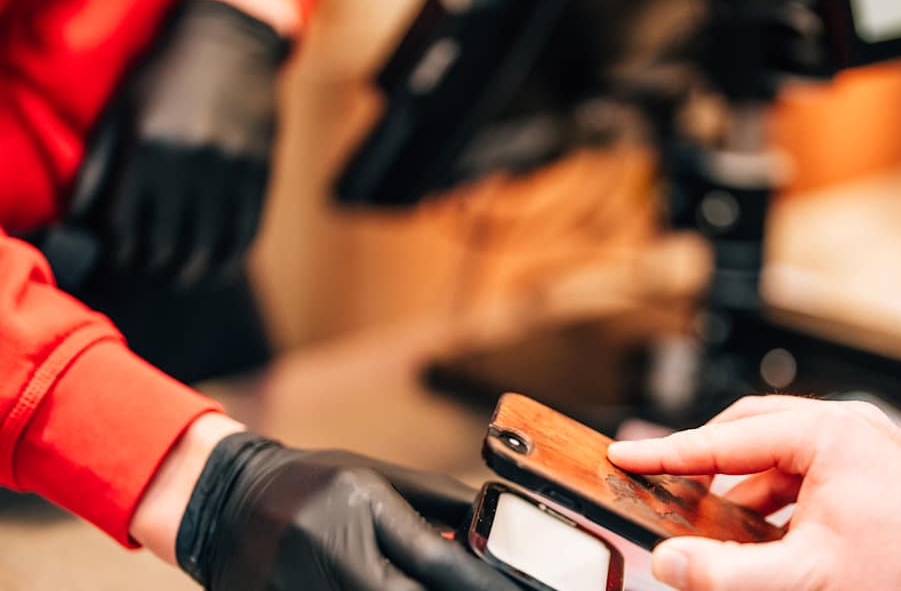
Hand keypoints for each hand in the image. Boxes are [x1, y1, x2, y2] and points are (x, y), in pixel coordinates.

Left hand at [93, 0, 284, 288]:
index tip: (119, 262)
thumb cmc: (164, 79)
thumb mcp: (120, 115)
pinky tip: (217, 265)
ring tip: (180, 277)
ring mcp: (230, 171)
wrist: (231, 44)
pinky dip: (230, 259)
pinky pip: (245, 234)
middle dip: (152, 270)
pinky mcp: (261, 174)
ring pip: (208, 251)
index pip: (126, 229)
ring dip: (191, 275)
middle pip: (166, 248)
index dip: (119, 256)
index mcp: (147, 148)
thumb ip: (98, 172)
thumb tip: (82, 228)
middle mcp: (190, 163)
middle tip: (148, 272)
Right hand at [173, 431, 520, 590]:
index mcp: (359, 506)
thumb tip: (493, 532)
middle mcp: (332, 554)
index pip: (436, 558)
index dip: (482, 581)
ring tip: (439, 587)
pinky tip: (394, 590)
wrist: (224, 500)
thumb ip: (438, 505)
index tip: (518, 589)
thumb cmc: (312, 483)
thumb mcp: (376, 477)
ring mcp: (304, 587)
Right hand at [608, 396, 900, 590]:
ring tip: (720, 532)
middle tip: (664, 488)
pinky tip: (764, 536)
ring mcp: (857, 442)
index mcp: (825, 434)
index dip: (667, 454)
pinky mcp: (867, 465)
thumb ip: (727, 571)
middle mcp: (841, 425)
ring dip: (741, 489)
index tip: (625, 456)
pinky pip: (802, 471)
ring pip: (774, 454)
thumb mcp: (807, 576)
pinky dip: (774, 499)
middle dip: (704, 464)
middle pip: (746, 431)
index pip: (723, 440)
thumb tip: (669, 561)